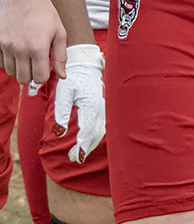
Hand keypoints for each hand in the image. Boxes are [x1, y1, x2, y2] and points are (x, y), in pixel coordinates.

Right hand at [0, 0, 66, 83]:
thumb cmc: (44, 13)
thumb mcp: (59, 35)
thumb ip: (61, 57)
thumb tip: (62, 76)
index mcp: (38, 49)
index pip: (40, 78)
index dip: (44, 76)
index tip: (44, 69)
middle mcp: (20, 48)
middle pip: (24, 78)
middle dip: (31, 75)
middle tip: (35, 65)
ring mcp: (6, 44)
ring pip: (11, 71)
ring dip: (19, 68)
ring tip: (25, 58)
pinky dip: (7, 61)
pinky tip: (15, 54)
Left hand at [52, 44, 104, 163]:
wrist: (85, 65)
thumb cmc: (73, 78)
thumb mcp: (63, 94)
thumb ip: (61, 113)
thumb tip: (59, 132)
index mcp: (91, 107)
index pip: (87, 132)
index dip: (82, 146)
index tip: (77, 157)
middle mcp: (100, 110)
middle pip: (95, 135)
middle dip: (85, 148)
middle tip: (75, 158)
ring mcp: (104, 109)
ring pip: (100, 132)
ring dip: (90, 143)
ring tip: (80, 153)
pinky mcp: (104, 108)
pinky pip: (102, 126)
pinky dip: (95, 136)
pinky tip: (88, 140)